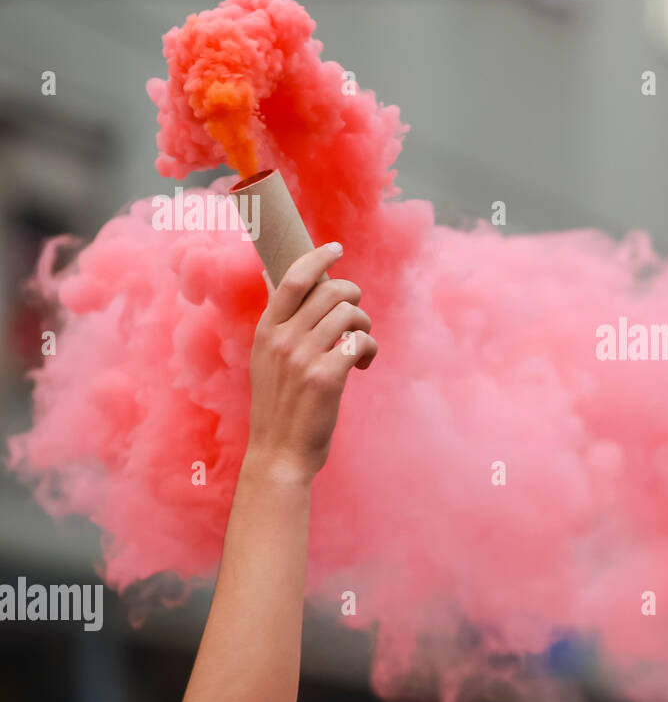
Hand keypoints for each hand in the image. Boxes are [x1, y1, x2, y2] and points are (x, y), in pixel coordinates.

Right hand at [244, 243, 377, 483]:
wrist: (279, 454)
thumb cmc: (279, 406)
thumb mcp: (266, 359)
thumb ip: (277, 322)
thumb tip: (276, 276)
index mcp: (265, 330)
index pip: (291, 277)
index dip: (317, 258)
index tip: (336, 248)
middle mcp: (281, 339)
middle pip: (331, 291)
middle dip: (354, 298)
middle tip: (356, 320)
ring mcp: (303, 357)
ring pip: (350, 313)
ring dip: (364, 326)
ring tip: (358, 347)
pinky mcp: (326, 377)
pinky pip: (361, 341)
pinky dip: (369, 349)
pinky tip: (362, 364)